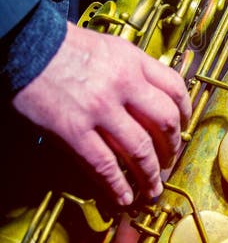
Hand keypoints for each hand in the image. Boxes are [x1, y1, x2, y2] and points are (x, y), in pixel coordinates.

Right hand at [12, 23, 190, 206]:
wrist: (26, 45)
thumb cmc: (65, 46)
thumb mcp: (110, 47)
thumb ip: (133, 68)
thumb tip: (152, 94)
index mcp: (134, 62)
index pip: (175, 90)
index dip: (185, 114)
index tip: (183, 128)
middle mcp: (124, 85)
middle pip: (165, 123)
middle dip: (172, 149)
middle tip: (170, 163)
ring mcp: (100, 109)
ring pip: (140, 150)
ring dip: (150, 175)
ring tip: (152, 190)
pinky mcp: (74, 130)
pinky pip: (104, 165)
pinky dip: (118, 185)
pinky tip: (123, 197)